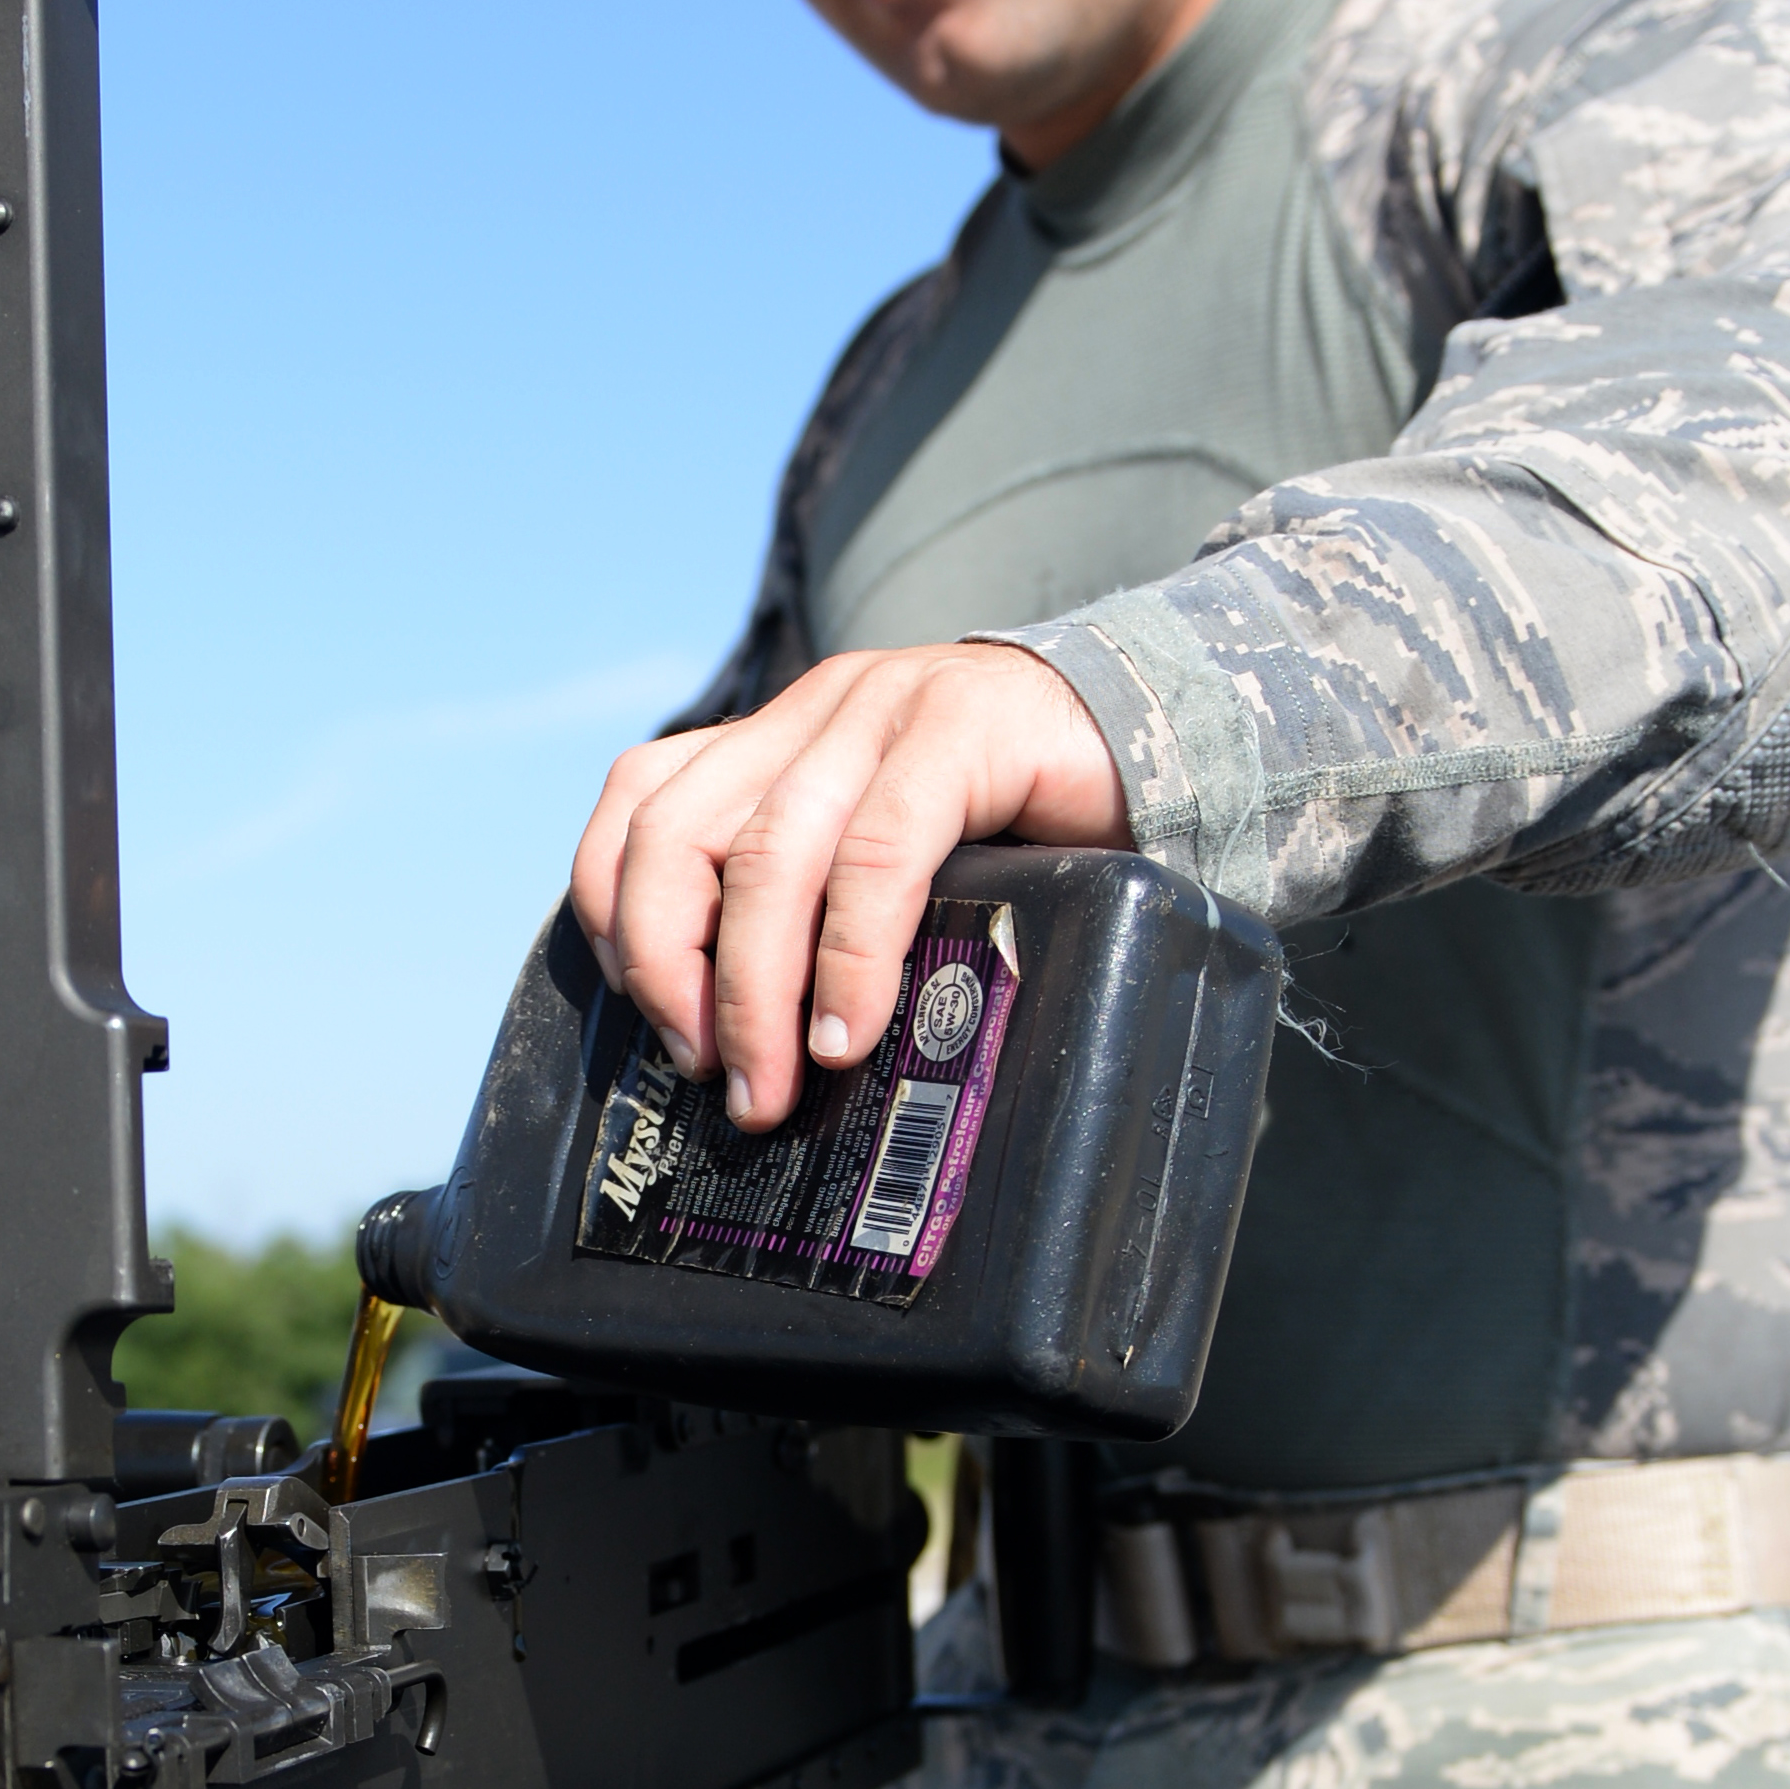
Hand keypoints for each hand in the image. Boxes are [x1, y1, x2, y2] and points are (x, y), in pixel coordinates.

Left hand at [568, 645, 1128, 1133]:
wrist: (1170, 740)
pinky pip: (881, 849)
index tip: (653, 1018)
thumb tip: (736, 1043)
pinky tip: (850, 1029)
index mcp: (781, 736)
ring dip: (755, 988)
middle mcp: (816, 710)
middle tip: (710, 1073)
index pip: (641, 801)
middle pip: (680, 835)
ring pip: (770, 853)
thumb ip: (815, 907)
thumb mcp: (891, 861)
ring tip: (774, 1082)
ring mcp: (886, 707)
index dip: (620, 912)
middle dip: (673, 969)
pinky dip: (852, 954)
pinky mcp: (963, 724)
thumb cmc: (1024, 833)